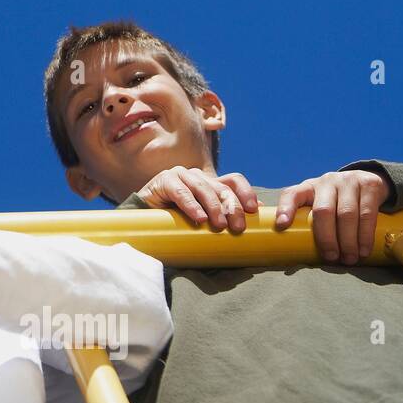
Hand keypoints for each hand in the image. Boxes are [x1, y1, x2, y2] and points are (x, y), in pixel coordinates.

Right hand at [135, 166, 258, 232]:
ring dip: (213, 208)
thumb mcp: (204, 218)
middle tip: (237, 227)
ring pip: (203, 189)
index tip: (253, 210)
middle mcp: (198, 176)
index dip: (246, 192)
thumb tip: (258, 217)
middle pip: (221, 187)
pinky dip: (192, 206)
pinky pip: (182, 192)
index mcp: (210, 183)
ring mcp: (181, 175)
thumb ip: (224, 215)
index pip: (234, 180)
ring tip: (218, 226)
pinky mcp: (165, 179)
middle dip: (231, 208)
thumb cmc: (176, 222)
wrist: (144, 222)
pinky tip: (198, 219)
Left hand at [275, 169, 390, 263]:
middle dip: (326, 238)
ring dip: (348, 241)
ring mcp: (349, 181)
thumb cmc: (336, 200)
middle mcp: (327, 182)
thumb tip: (297, 251)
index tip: (281, 226)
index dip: (285, 209)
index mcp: (308, 187)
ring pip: (347, 214)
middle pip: (323, 211)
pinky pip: (367, 213)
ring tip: (349, 259)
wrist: (367, 181)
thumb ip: (307, 220)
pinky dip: (365, 235)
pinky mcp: (370, 185)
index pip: (291, 195)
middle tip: (331, 258)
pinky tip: (364, 250)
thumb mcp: (319, 203)